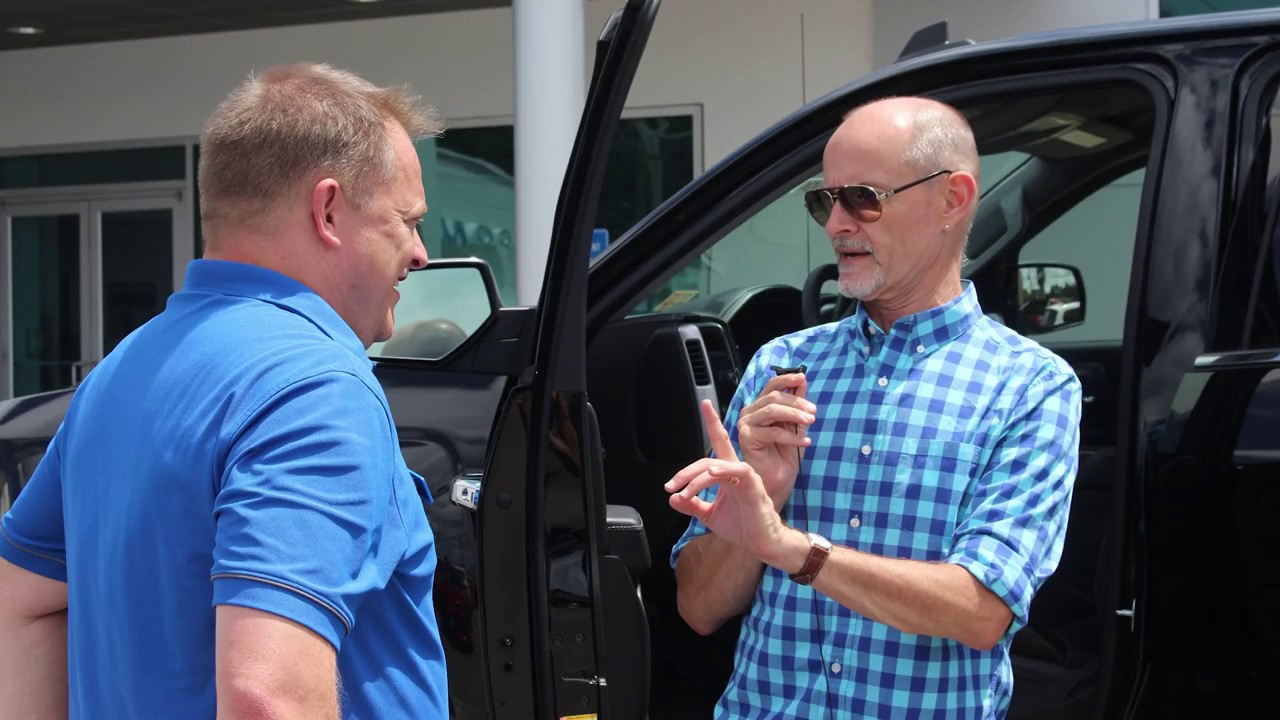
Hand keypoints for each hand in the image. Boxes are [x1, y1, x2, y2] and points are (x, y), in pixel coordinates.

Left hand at [666, 400, 790, 560]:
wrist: (762, 543)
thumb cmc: (742, 526)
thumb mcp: (708, 515)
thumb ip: (691, 505)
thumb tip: (672, 498)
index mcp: (727, 473)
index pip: (718, 444)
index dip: (713, 423)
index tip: (705, 404)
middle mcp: (735, 471)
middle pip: (707, 459)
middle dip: (685, 472)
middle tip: (671, 486)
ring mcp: (745, 476)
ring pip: (716, 465)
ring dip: (696, 478)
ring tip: (685, 492)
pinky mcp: (754, 485)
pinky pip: (737, 471)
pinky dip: (722, 471)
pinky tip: (712, 474)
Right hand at [736, 372, 814, 509]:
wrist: (777, 482)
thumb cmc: (784, 456)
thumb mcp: (796, 426)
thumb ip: (797, 404)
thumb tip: (802, 381)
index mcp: (760, 407)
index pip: (771, 386)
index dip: (787, 379)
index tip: (803, 378)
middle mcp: (750, 413)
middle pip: (773, 396)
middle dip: (796, 402)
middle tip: (813, 411)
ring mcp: (745, 425)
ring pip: (772, 410)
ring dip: (795, 414)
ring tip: (811, 421)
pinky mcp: (745, 438)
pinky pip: (772, 431)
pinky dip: (791, 435)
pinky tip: (804, 441)